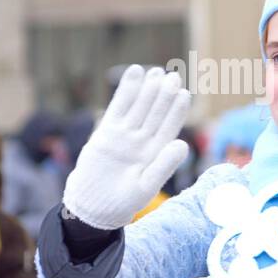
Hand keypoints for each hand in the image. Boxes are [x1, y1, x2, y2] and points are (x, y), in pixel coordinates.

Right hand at [62, 65, 190, 229]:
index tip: (184, 94)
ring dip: (148, 89)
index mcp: (156, 153)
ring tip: (157, 71)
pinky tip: (135, 73)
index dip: (177, 111)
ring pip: (139, 107)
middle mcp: (142, 141)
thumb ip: (164, 166)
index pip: (169, 127)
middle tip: (172, 76)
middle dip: (164, 94)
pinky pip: (118, 107)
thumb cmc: (122, 202)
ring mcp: (125, 135)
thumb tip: (182, 145)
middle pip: (156, 113)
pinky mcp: (107, 132)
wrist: (93, 206)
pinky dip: (126, 90)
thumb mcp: (146, 187)